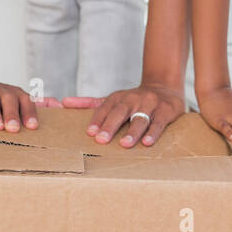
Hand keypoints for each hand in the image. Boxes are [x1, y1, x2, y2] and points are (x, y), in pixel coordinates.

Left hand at [65, 83, 184, 146]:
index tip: (90, 133)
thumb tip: (64, 102)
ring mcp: (151, 103)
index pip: (106, 107)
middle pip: (120, 112)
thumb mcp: (112, 99)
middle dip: (111, 126)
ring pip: (140, 118)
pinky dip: (153, 132)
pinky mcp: (166, 110)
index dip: (98, 119)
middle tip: (102, 140)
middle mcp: (134, 98)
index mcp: (119, 97)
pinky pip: (158, 122)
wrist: (165, 87)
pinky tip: (147, 142)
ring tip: (124, 144)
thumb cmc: (134, 100)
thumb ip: (89, 103)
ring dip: (132, 131)